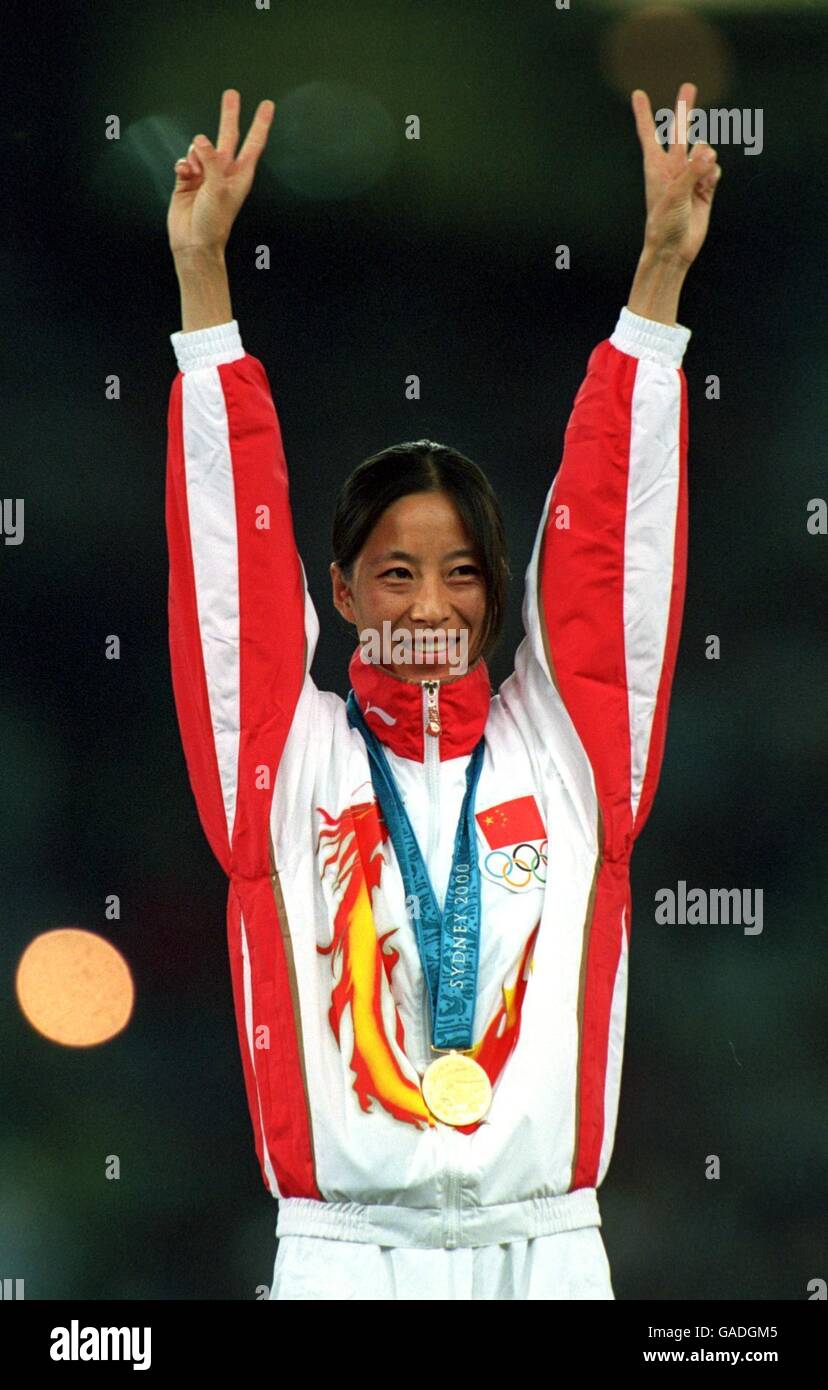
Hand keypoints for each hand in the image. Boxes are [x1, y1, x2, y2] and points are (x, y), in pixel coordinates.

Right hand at [167, 89, 274, 256]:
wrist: (194, 242)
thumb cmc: (213, 222)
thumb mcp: (218, 189)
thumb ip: (211, 160)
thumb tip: (200, 140)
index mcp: (240, 175)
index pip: (253, 143)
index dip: (260, 124)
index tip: (267, 105)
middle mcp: (224, 171)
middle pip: (227, 136)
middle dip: (228, 115)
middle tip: (231, 93)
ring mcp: (205, 174)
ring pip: (199, 148)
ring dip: (195, 155)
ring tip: (195, 173)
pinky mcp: (188, 179)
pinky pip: (184, 160)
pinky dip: (182, 164)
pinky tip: (184, 175)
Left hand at [631, 82, 721, 267]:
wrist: (674, 250)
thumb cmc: (665, 224)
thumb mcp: (675, 195)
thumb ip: (692, 171)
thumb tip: (709, 153)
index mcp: (656, 167)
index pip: (649, 134)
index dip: (644, 114)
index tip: (637, 94)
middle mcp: (672, 168)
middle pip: (681, 132)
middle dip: (684, 110)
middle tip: (689, 86)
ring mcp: (689, 176)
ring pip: (704, 151)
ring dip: (707, 158)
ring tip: (703, 174)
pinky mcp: (703, 188)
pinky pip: (714, 169)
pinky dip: (714, 174)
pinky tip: (708, 186)